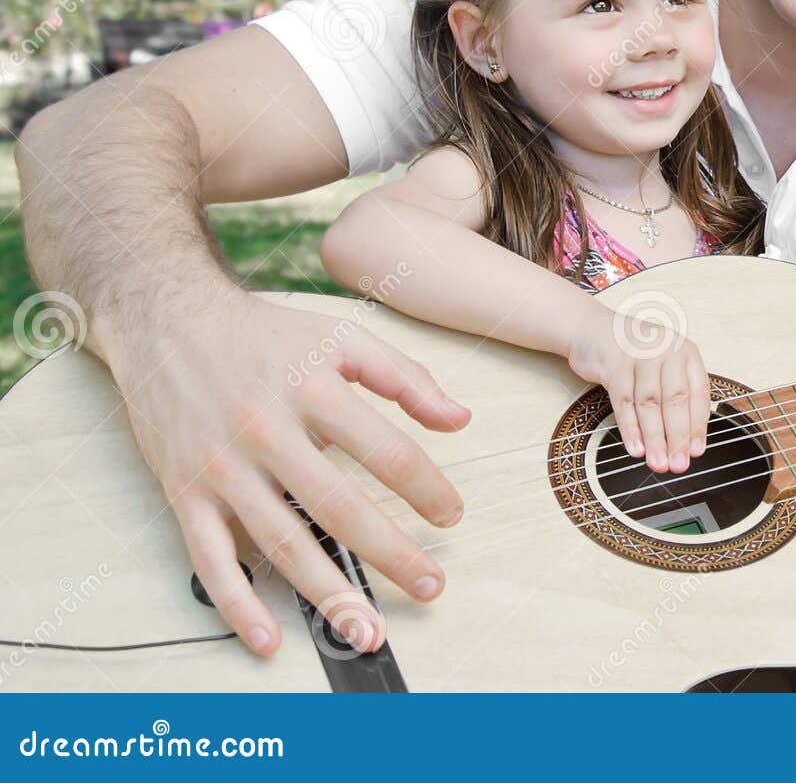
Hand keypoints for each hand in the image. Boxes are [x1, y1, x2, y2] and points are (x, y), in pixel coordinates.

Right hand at [109, 287, 470, 656]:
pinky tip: (271, 639)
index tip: (452, 515)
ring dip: (327, 593)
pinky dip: (238, 606)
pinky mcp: (185, 494)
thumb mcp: (342, 336)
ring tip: (367, 629)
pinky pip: (211, 561)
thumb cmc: (265, 335)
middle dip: (391, 554)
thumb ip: (405, 377)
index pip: (385, 451)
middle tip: (431, 585)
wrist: (168, 323)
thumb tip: (459, 419)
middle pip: (339, 507)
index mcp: (313, 390)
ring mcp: (223, 469)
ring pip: (280, 544)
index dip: (426, 489)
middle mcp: (266, 432)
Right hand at [566, 305, 710, 474]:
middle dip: (678, 437)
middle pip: (675, 399)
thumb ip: (677, 394)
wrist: (593, 329)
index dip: (698, 425)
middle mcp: (666, 351)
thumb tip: (689, 439)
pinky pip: (623, 401)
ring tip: (658, 463)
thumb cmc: (635, 354)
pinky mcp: (614, 364)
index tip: (696, 451)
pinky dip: (630, 428)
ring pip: (649, 403)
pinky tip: (636, 448)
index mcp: (685, 352)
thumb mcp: (663, 365)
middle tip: (679, 465)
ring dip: (655, 438)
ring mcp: (639, 355)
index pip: (698, 393)